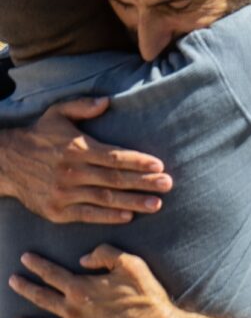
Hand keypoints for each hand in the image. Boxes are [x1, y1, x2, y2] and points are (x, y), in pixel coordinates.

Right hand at [0, 97, 171, 223]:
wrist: (5, 162)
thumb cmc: (39, 135)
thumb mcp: (56, 113)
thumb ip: (81, 105)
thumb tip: (107, 100)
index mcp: (76, 148)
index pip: (113, 156)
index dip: (137, 161)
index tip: (159, 165)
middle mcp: (71, 171)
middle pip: (114, 179)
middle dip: (143, 182)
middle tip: (167, 185)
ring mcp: (63, 193)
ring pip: (104, 199)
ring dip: (132, 202)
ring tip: (157, 205)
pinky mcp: (56, 211)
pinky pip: (87, 215)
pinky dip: (108, 216)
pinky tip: (128, 216)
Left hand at [10, 246, 181, 317]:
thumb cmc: (146, 298)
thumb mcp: (132, 265)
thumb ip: (106, 254)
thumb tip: (83, 259)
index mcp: (81, 289)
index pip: (52, 274)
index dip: (37, 265)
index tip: (25, 258)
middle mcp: (72, 311)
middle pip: (41, 298)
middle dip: (25, 288)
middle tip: (13, 282)